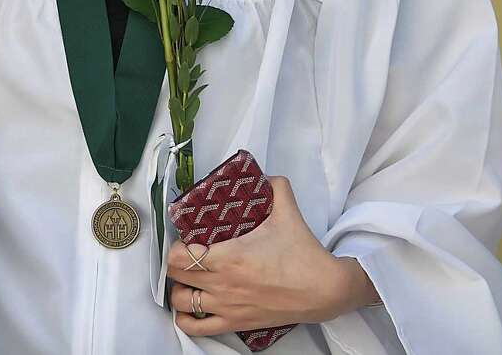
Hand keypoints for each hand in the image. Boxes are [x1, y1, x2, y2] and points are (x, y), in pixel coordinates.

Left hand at [166, 176, 378, 337]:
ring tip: (188, 278)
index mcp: (228, 257)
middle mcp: (223, 284)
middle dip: (175, 263)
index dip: (176, 245)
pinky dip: (186, 318)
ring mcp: (228, 306)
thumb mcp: (287, 211)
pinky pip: (198, 328)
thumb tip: (264, 174)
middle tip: (186, 254)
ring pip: (181, 302)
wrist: (325, 290)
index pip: (180, 254)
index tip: (186, 237)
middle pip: (176, 275)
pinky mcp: (237, 323)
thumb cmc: (303, 253)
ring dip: (179, 289)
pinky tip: (188, 308)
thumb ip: (275, 186)